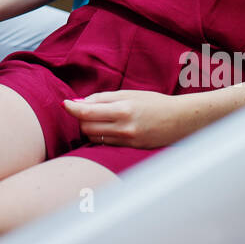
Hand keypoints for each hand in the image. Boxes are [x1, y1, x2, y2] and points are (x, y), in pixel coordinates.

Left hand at [62, 90, 182, 148]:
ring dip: (89, 129)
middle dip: (81, 119)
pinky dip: (101, 136)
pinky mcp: (130, 149)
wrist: (179, 120)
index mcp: (123, 109)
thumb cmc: (153, 103)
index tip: (64, 104)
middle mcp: (124, 128)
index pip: (87, 113)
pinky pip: (106, 145)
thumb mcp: (128, 94)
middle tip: (86, 110)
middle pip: (87, 128)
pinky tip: (107, 128)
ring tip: (99, 119)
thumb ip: (102, 99)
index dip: (71, 109)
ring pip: (94, 138)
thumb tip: (79, 103)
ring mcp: (127, 141)